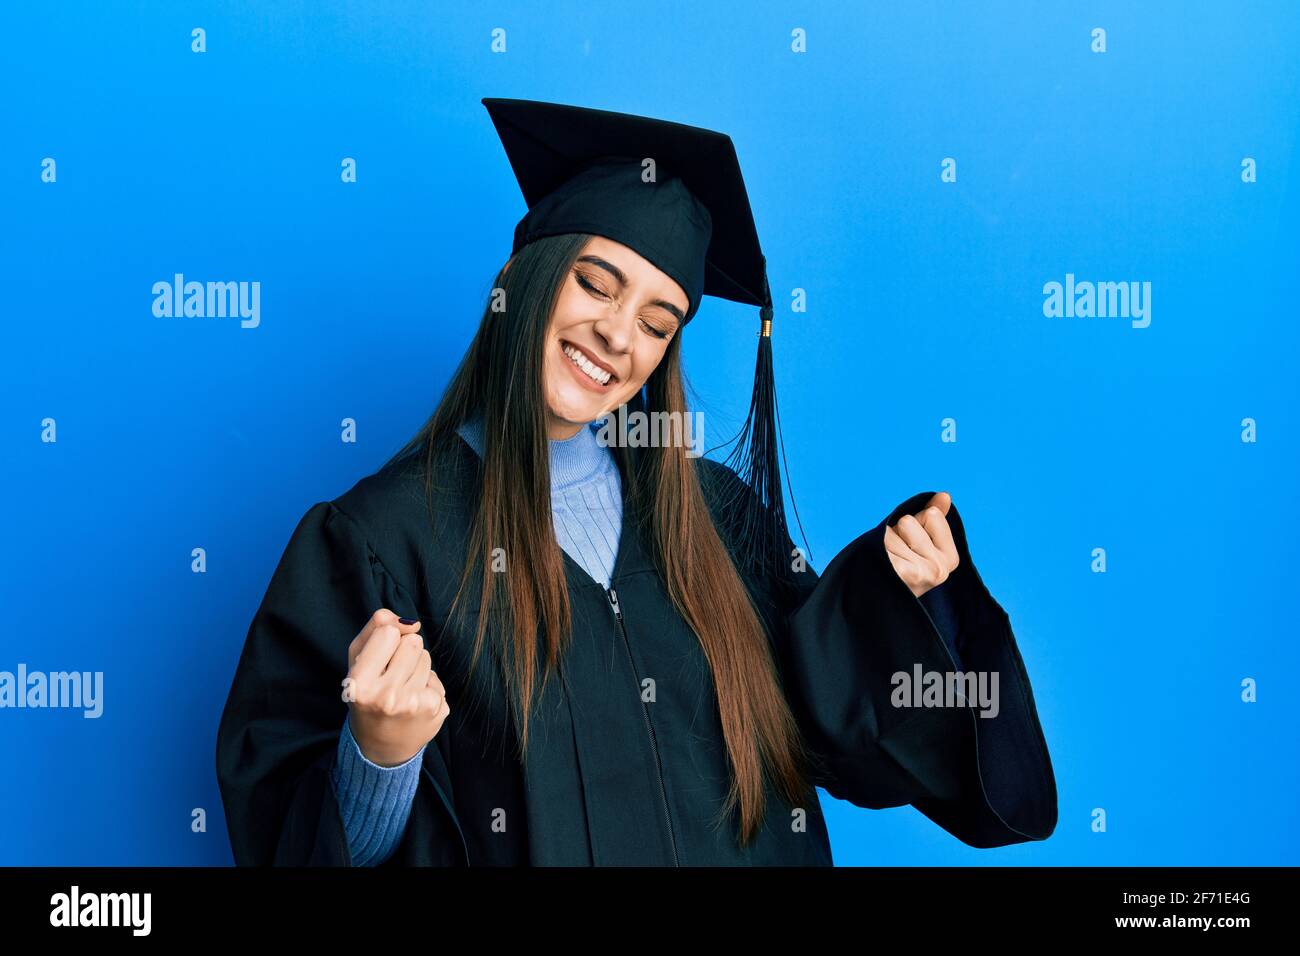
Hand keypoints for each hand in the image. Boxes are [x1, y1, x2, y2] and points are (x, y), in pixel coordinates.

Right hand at [343, 608, 449, 766]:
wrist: (379, 746)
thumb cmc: (366, 694)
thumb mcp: (357, 660)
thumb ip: (376, 628)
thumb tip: (409, 621)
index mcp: (360, 683)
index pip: (389, 633)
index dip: (386, 641)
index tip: (378, 659)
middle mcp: (387, 696)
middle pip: (413, 642)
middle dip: (404, 652)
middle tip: (391, 675)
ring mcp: (414, 705)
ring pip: (427, 657)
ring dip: (416, 668)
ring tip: (401, 688)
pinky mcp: (436, 710)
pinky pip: (436, 677)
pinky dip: (427, 685)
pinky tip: (414, 702)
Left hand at [884, 492, 959, 598]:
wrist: (873, 598)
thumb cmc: (899, 564)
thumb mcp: (919, 538)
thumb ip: (933, 517)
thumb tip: (945, 495)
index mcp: (951, 559)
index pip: (932, 515)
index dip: (915, 524)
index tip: (911, 545)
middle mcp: (940, 570)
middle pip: (910, 522)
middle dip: (897, 533)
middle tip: (895, 555)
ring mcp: (922, 575)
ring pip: (892, 533)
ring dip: (883, 543)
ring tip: (886, 562)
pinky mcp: (901, 577)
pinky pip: (882, 544)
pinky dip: (875, 551)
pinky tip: (879, 567)